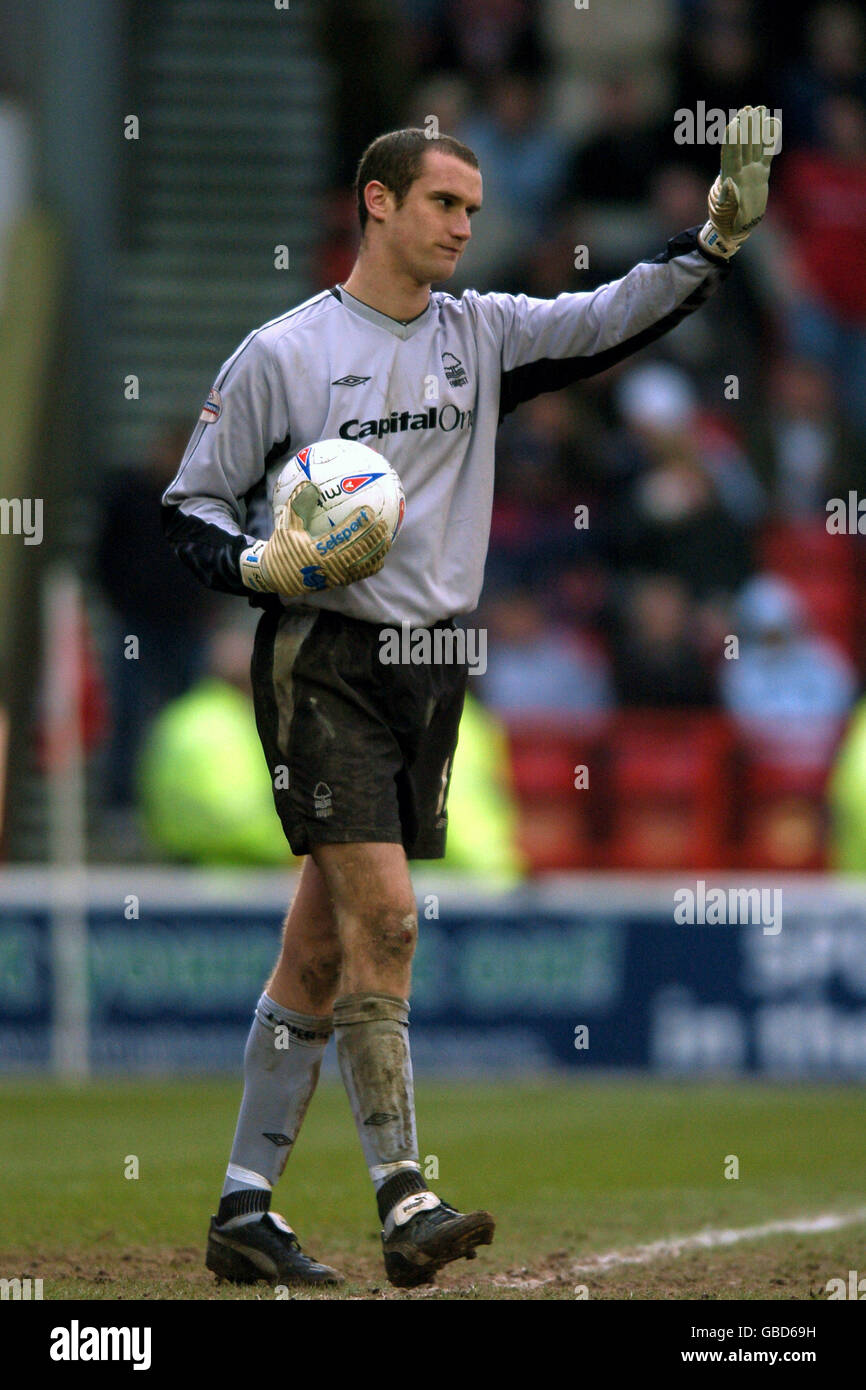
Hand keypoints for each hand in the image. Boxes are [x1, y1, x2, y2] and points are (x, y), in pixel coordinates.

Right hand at [240, 482, 390, 596]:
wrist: (276, 577)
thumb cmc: (281, 547)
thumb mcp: (286, 526)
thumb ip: (297, 505)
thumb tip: (309, 484)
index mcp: (314, 552)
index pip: (341, 536)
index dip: (357, 524)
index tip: (368, 511)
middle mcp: (326, 567)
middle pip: (356, 551)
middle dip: (372, 539)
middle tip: (384, 524)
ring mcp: (333, 577)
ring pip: (360, 566)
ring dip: (375, 553)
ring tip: (388, 540)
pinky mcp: (336, 583)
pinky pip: (357, 576)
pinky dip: (369, 568)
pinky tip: (380, 559)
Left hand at [698, 105, 780, 259]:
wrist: (737, 228)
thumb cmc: (728, 223)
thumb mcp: (725, 214)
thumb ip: (727, 199)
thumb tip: (727, 183)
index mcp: (730, 177)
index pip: (731, 152)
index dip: (733, 136)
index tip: (736, 120)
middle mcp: (741, 170)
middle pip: (743, 144)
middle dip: (745, 126)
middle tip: (750, 107)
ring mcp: (751, 171)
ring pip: (755, 145)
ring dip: (757, 128)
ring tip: (761, 109)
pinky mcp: (761, 174)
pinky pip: (767, 154)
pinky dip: (770, 140)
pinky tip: (773, 124)